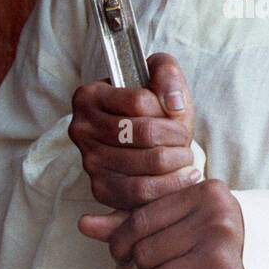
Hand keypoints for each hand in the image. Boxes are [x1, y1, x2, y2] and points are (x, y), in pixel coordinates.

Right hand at [69, 52, 198, 212]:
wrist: (144, 139)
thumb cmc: (152, 106)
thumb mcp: (159, 75)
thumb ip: (168, 75)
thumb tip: (174, 104)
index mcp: (89, 96)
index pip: (139, 102)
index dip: (168, 111)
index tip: (178, 116)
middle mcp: (82, 129)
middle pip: (145, 134)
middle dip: (176, 138)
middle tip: (186, 140)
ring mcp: (89, 162)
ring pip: (146, 165)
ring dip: (177, 162)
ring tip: (186, 158)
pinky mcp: (101, 189)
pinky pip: (140, 193)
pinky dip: (169, 187)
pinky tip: (183, 177)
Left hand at [79, 178, 253, 268]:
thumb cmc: (213, 238)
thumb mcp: (179, 219)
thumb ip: (132, 221)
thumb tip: (83, 225)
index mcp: (204, 195)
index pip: (140, 219)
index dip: (120, 242)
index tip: (121, 254)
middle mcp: (217, 221)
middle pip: (144, 254)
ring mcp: (225, 256)